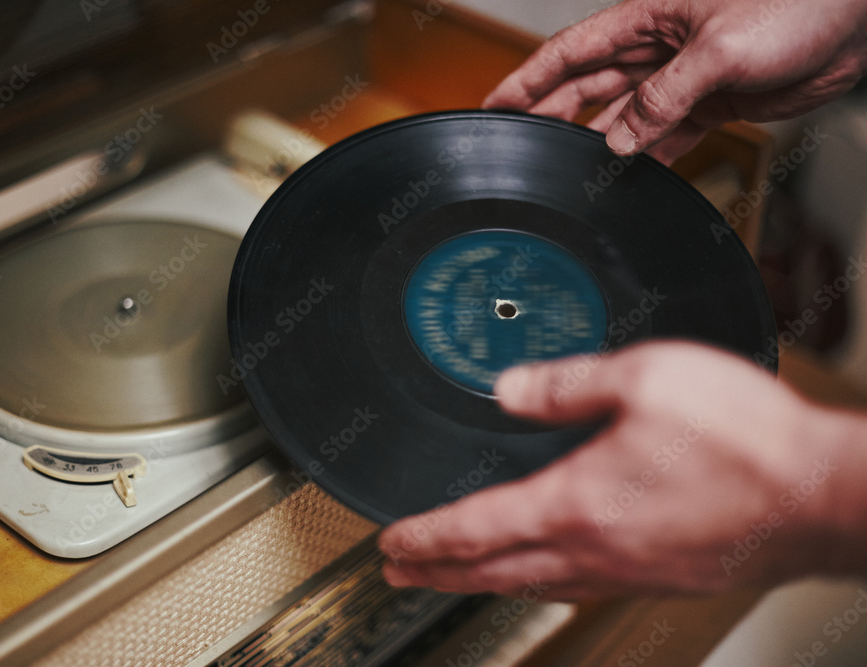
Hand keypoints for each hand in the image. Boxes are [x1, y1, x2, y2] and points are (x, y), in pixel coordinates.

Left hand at [378, 342, 866, 598]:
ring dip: (482, 580)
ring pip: (533, 584)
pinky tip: (546, 574)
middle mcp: (596, 550)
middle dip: (436, 571)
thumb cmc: (748, 441)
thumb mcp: (645, 376)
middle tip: (399, 573)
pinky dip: (540, 581)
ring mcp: (631, 572)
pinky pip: (580, 585)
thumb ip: (565, 382)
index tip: (390, 541)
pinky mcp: (664, 577)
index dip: (422, 535)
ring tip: (455, 577)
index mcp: (577, 503)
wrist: (825, 495)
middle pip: (491, 570)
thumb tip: (509, 389)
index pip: (472, 528)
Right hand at [483, 0, 866, 163]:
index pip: (571, 52)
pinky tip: (626, 174)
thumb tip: (621, 139)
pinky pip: (663, 136)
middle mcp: (658, 50)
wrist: (854, 21)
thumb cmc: (798, 3)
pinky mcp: (709, 103)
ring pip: (622, 115)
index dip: (528, 78)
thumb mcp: (719, 49)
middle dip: (549, 112)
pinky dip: (645, 157)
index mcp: (649, 20)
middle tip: (517, 142)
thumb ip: (664, 97)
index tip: (495, 102)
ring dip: (596, 141)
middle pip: (586, 86)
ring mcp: (681, 79)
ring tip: (566, 167)